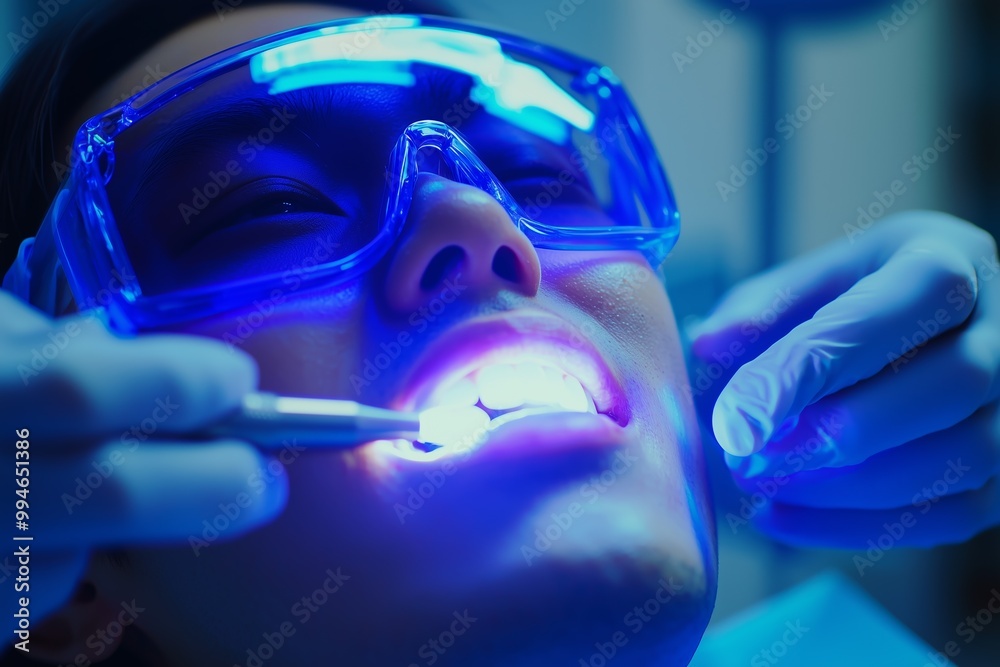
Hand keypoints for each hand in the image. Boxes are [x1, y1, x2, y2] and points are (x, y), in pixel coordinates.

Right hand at [0, 291, 286, 637]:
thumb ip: (45, 348)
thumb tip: (140, 360)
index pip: (82, 386)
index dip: (175, 382)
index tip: (238, 381)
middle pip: (107, 489)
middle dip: (211, 483)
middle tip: (266, 479)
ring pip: (70, 557)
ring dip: (134, 527)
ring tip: (147, 487)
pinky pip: (28, 595)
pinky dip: (65, 558)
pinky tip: (50, 524)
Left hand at [690, 211, 999, 547]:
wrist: (921, 333)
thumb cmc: (856, 298)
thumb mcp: (810, 281)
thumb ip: (761, 309)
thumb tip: (707, 344)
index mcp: (946, 260)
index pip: (889, 313)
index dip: (809, 369)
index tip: (736, 417)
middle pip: (948, 387)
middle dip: (835, 434)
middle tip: (747, 458)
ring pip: (960, 459)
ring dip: (847, 488)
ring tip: (759, 484)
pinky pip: (953, 514)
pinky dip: (858, 526)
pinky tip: (780, 515)